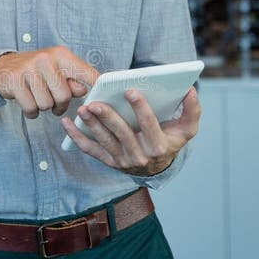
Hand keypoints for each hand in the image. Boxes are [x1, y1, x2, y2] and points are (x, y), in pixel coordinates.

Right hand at [0, 46, 99, 118]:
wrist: (3, 67)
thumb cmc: (37, 72)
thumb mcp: (57, 72)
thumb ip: (73, 81)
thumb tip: (83, 90)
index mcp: (61, 55)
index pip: (85, 72)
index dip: (97, 85)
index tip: (104, 96)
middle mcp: (46, 59)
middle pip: (64, 96)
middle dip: (60, 105)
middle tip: (53, 102)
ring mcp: (29, 69)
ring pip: (47, 105)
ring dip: (43, 108)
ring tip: (38, 98)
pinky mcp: (15, 81)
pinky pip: (31, 108)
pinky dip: (31, 112)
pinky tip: (28, 103)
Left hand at [60, 86, 200, 175]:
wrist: (157, 167)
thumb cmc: (170, 141)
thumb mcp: (187, 129)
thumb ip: (192, 111)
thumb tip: (191, 91)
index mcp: (158, 146)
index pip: (149, 125)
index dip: (141, 108)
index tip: (131, 91)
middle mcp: (139, 156)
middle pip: (122, 134)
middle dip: (108, 118)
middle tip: (96, 102)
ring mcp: (121, 160)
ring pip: (104, 141)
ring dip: (91, 125)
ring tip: (82, 109)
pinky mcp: (108, 161)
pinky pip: (89, 149)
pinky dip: (76, 137)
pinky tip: (66, 123)